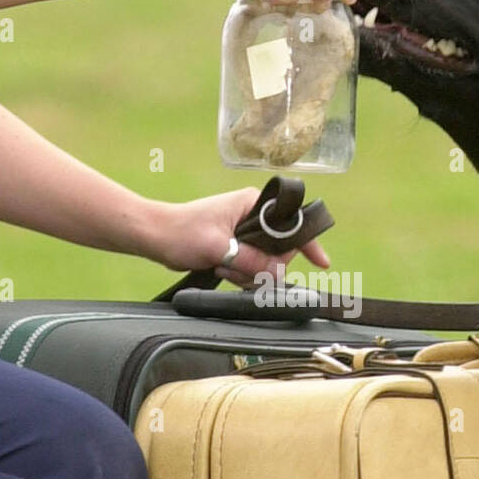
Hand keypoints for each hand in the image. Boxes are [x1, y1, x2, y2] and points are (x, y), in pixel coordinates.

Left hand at [145, 188, 329, 287]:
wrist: (156, 237)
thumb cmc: (181, 231)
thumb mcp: (219, 248)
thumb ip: (251, 261)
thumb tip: (278, 274)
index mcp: (254, 203)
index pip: (291, 223)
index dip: (307, 244)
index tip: (322, 263)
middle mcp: (254, 215)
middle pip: (280, 250)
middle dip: (261, 266)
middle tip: (234, 266)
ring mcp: (246, 232)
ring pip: (265, 264)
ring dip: (246, 273)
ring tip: (222, 266)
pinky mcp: (238, 247)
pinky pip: (252, 268)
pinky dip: (239, 275)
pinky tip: (221, 270)